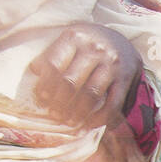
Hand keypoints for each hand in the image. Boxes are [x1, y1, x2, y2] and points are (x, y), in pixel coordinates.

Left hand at [29, 24, 143, 129]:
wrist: (122, 40)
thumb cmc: (89, 44)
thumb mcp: (70, 40)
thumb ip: (54, 54)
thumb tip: (35, 71)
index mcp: (74, 38)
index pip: (54, 65)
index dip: (46, 86)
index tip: (42, 100)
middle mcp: (94, 49)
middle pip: (71, 82)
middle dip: (60, 103)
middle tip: (55, 116)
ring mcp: (111, 65)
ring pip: (91, 94)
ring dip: (78, 113)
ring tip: (70, 122)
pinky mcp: (125, 79)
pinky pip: (113, 103)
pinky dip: (101, 117)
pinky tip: (91, 124)